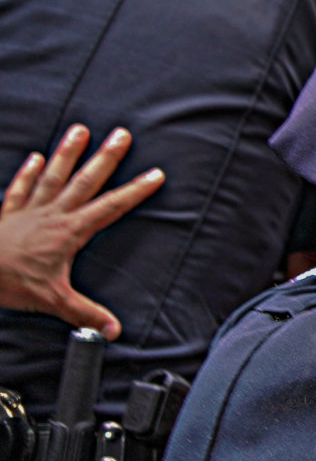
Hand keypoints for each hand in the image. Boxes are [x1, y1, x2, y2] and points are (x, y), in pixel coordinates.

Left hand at [0, 126, 164, 339]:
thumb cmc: (10, 282)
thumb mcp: (52, 301)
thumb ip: (85, 314)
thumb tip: (113, 330)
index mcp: (70, 232)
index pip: (111, 207)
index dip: (136, 191)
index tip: (155, 175)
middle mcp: (52, 214)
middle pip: (85, 181)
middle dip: (106, 157)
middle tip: (121, 134)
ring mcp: (28, 210)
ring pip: (54, 176)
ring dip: (68, 153)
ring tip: (80, 130)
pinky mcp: (6, 213)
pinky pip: (19, 189)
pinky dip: (28, 173)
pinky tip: (36, 159)